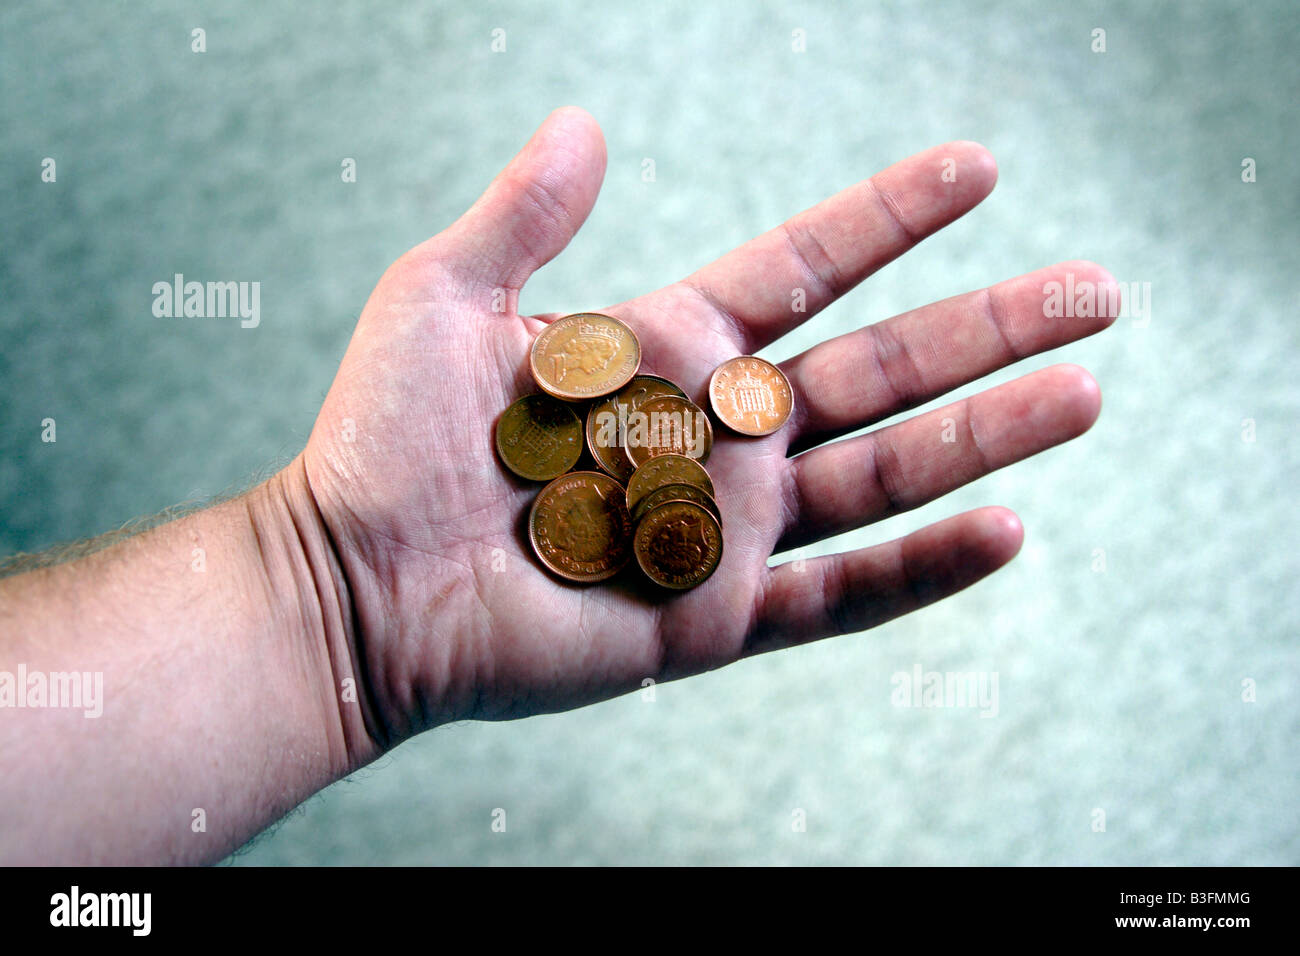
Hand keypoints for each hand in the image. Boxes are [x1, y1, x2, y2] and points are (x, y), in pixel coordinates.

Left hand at [296, 107, 1117, 758]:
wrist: (360, 587)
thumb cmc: (386, 441)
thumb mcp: (445, 297)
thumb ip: (523, 215)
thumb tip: (581, 120)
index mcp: (667, 348)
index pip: (806, 270)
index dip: (892, 219)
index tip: (978, 170)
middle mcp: (715, 434)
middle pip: (881, 371)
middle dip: (989, 327)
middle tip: (1098, 290)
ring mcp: (726, 527)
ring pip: (885, 474)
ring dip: (989, 436)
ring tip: (1085, 392)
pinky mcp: (716, 616)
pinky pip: (841, 594)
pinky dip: (925, 566)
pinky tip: (1007, 528)